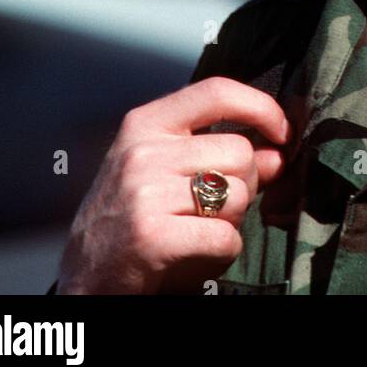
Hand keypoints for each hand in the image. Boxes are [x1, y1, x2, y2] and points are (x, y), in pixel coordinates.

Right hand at [54, 77, 290, 294]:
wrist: (85, 275)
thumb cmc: (130, 216)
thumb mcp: (166, 171)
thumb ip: (221, 156)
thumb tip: (277, 152)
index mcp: (146, 123)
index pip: (216, 91)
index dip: (260, 107)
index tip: (281, 131)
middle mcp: (143, 151)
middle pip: (239, 151)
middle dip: (246, 183)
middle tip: (219, 205)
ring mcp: (145, 192)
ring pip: (237, 195)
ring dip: (232, 219)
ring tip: (200, 228)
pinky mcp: (151, 236)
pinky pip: (225, 236)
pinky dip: (224, 250)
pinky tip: (199, 253)